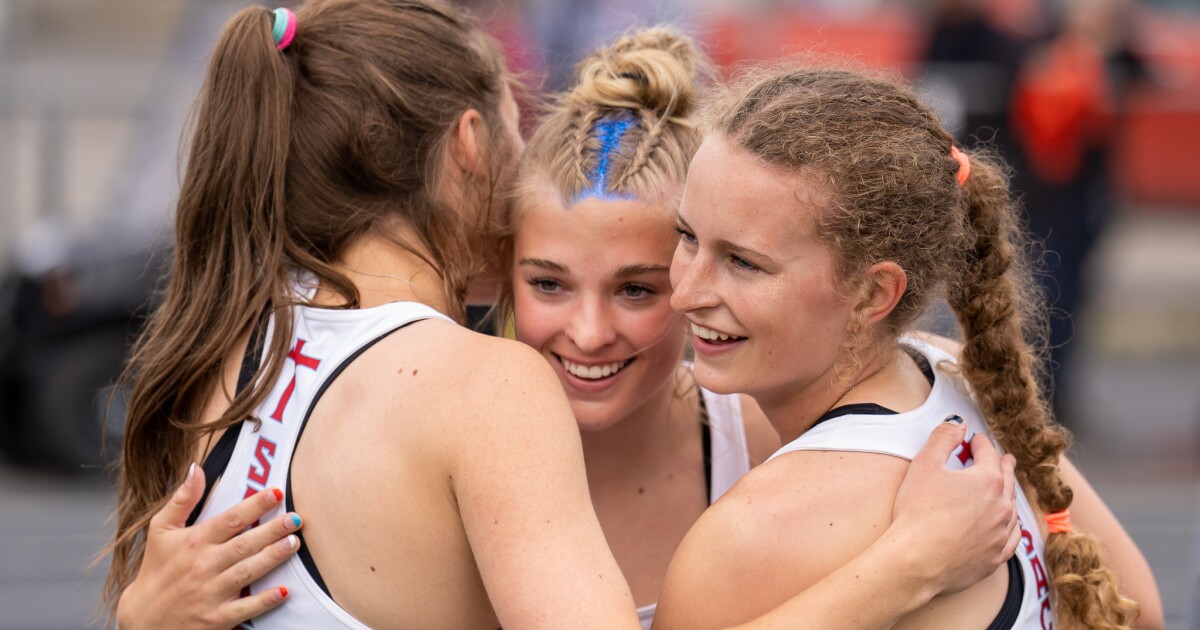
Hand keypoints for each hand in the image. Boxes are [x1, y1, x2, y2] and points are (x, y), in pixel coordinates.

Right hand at [116, 464, 302, 628]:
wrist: (143, 619)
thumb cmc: (156, 570)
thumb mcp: (161, 530)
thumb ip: (182, 499)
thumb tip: (196, 469)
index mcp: (194, 542)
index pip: (229, 519)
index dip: (254, 505)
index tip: (276, 492)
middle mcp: (203, 566)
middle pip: (244, 544)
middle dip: (272, 530)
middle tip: (296, 518)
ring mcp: (211, 593)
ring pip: (247, 572)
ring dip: (273, 557)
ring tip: (294, 543)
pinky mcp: (216, 618)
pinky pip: (245, 608)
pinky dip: (264, 600)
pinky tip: (284, 590)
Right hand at [891, 419, 1019, 594]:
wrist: (917, 560)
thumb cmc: (918, 512)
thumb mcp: (925, 463)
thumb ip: (944, 437)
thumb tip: (959, 423)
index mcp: (987, 480)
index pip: (988, 453)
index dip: (980, 443)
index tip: (976, 440)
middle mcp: (1001, 505)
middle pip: (1007, 479)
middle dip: (1003, 465)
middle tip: (1004, 458)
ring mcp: (1001, 533)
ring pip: (1011, 508)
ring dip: (1008, 495)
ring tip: (1005, 489)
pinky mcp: (995, 557)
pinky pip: (1012, 537)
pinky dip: (1011, 526)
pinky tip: (1009, 525)